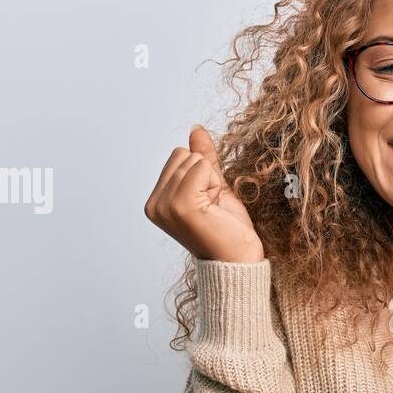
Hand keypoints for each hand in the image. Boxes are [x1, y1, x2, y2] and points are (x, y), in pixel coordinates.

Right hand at [144, 125, 264, 262]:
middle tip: (212, 208)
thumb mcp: (214, 187)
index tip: (207, 204)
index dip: (202, 175)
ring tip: (213, 211)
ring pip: (195, 160)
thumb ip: (203, 159)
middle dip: (207, 177)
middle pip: (185, 154)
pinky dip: (216, 185)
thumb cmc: (228, 231)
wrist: (238, 262)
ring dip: (213, 183)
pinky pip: (203, 167)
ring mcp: (165, 205)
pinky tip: (215, 209)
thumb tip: (196, 130)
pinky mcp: (181, 205)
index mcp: (155, 201)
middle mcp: (154, 204)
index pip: (178, 155)